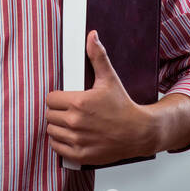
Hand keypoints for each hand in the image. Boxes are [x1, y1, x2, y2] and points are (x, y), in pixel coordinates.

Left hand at [45, 30, 154, 165]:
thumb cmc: (123, 105)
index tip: (66, 99)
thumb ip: (97, 56)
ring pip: (51, 131)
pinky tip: (71, 136)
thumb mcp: (110, 79)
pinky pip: (57, 148)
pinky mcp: (81, 155)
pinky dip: (60, 143)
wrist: (139, 132)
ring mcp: (78, 140)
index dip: (57, 97)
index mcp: (79, 102)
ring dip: (57, 127)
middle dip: (57, 111)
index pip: (50, 98)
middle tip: (69, 111)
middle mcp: (76, 122)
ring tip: (70, 123)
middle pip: (49, 114)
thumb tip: (92, 35)